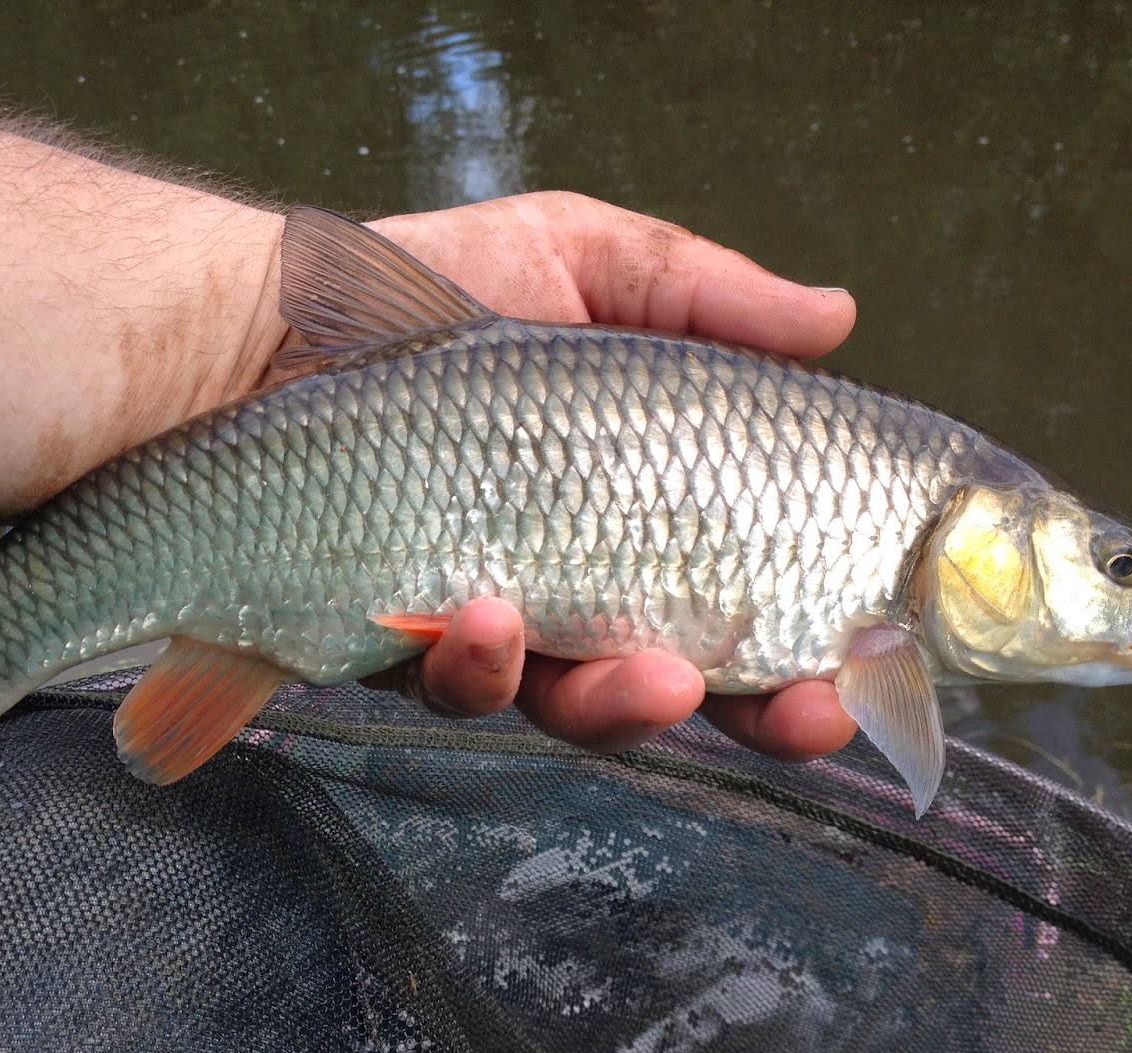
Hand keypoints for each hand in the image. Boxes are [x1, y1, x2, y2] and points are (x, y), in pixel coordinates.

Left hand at [360, 192, 859, 760]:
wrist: (263, 326)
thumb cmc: (432, 284)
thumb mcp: (578, 257)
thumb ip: (701, 293)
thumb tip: (836, 314)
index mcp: (638, 501)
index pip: (749, 585)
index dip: (812, 638)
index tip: (868, 657)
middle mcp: (577, 574)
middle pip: (689, 673)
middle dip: (759, 713)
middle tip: (811, 718)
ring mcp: (493, 617)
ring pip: (577, 702)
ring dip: (627, 703)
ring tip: (660, 677)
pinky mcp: (406, 641)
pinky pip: (457, 683)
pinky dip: (480, 663)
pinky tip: (480, 617)